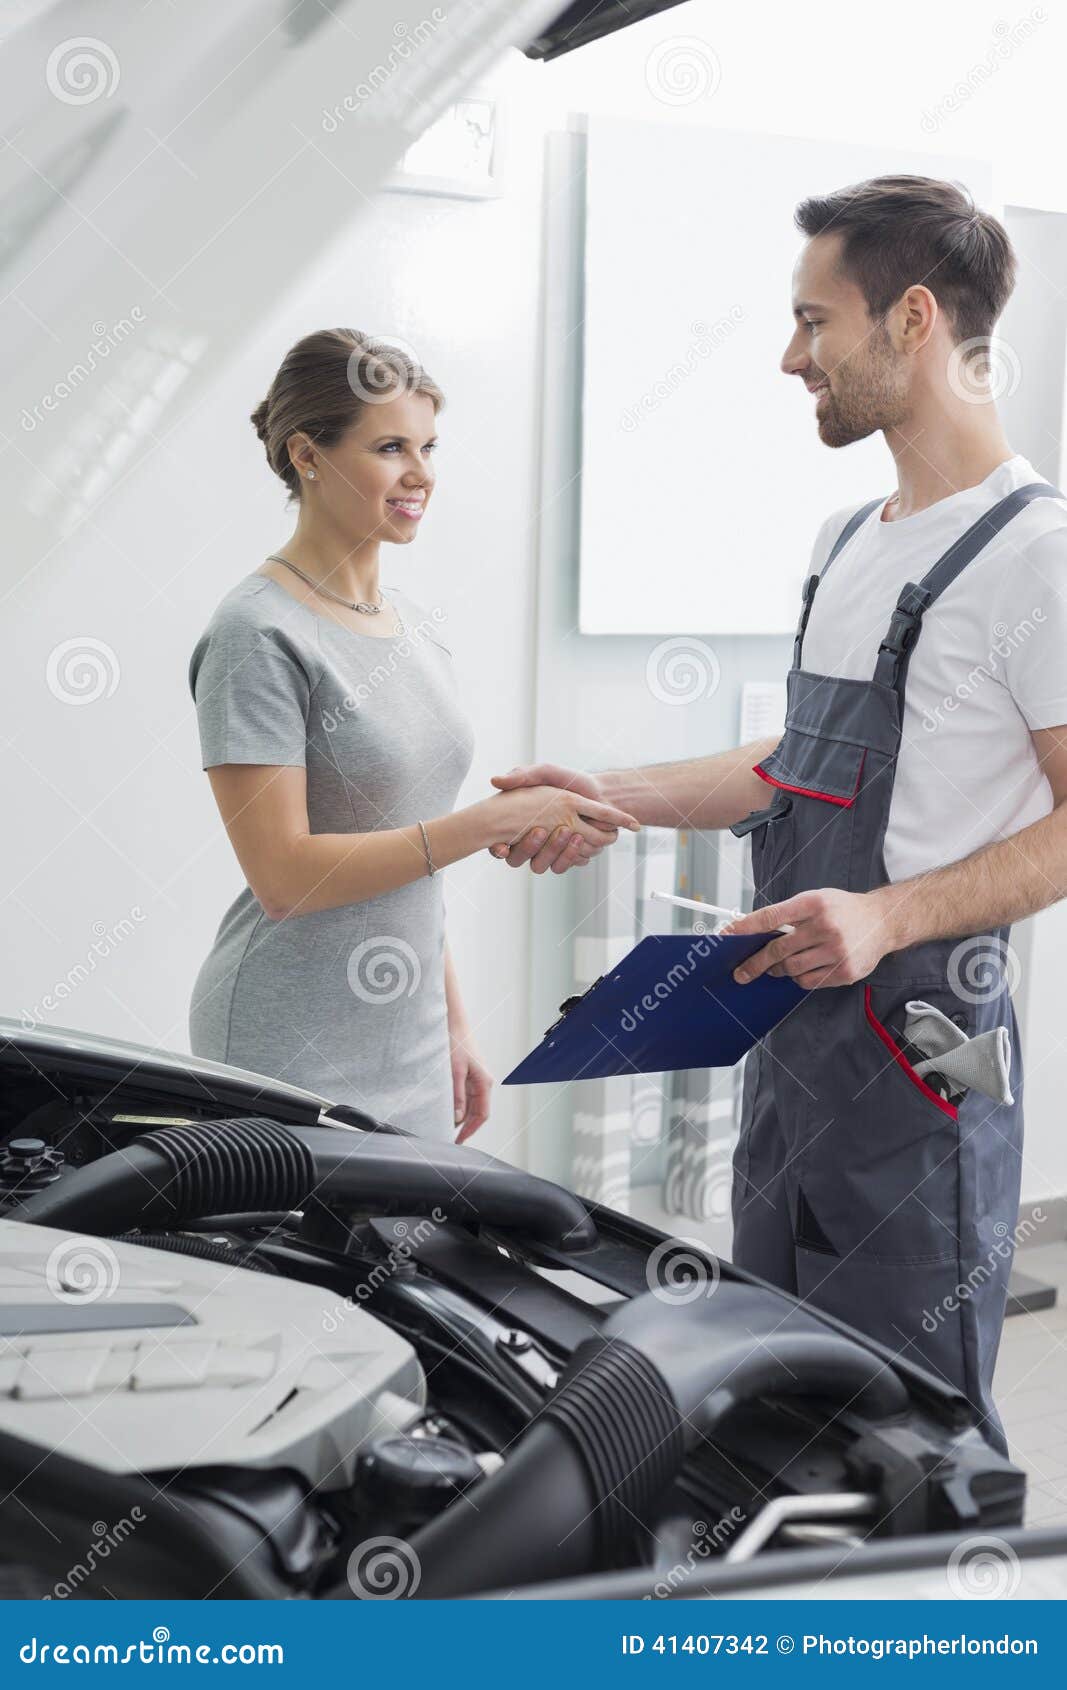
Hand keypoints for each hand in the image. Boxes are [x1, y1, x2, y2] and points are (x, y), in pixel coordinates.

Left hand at [450, 1032, 492, 1143]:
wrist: (453, 1023)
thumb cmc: (456, 1042)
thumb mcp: (454, 1071)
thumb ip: (457, 1095)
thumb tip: (458, 1117)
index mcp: (485, 1082)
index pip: (482, 1114)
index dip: (471, 1130)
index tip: (458, 1141)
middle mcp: (483, 1083)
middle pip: (477, 1113)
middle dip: (465, 1127)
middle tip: (450, 1139)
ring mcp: (475, 1080)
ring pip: (471, 1106)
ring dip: (461, 1118)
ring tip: (445, 1127)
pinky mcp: (467, 1077)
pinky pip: (465, 1097)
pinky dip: (457, 1107)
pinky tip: (447, 1112)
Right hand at [487, 764, 620, 872]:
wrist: (600, 793)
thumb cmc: (569, 781)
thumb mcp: (545, 773)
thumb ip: (523, 775)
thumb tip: (495, 780)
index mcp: (518, 824)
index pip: (497, 842)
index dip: (496, 847)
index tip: (501, 846)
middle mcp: (530, 842)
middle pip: (518, 858)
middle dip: (528, 847)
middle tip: (540, 830)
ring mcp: (549, 852)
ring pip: (540, 865)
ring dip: (552, 851)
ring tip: (569, 833)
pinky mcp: (567, 858)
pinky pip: (563, 866)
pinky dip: (571, 855)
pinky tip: (579, 839)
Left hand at [720, 887, 898, 989]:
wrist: (884, 921)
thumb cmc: (844, 910)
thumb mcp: (817, 900)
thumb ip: (789, 914)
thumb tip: (754, 932)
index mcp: (814, 903)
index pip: (771, 917)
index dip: (746, 928)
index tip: (728, 936)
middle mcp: (825, 926)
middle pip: (778, 949)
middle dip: (755, 963)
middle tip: (742, 971)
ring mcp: (837, 950)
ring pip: (792, 969)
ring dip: (780, 970)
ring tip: (780, 965)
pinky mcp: (845, 971)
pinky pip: (809, 981)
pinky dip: (800, 978)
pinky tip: (804, 968)